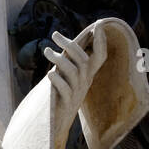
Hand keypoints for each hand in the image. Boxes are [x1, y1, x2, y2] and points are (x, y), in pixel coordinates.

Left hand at [43, 26, 107, 148]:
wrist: (57, 124)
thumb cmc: (60, 96)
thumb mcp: (68, 76)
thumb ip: (69, 62)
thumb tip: (67, 43)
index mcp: (88, 74)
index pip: (100, 56)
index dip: (101, 41)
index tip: (98, 24)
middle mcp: (85, 82)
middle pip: (82, 59)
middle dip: (70, 45)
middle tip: (54, 34)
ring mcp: (77, 93)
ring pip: (73, 71)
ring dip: (59, 59)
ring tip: (46, 51)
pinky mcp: (67, 103)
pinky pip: (64, 89)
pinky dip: (57, 80)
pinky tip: (49, 74)